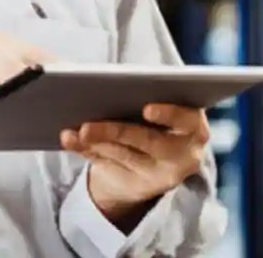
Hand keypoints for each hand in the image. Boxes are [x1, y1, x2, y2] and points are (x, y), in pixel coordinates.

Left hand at [61, 103, 210, 229]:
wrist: (159, 160)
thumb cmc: (161, 119)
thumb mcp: (164, 109)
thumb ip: (143, 92)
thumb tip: (103, 77)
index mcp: (193, 126)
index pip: (187, 119)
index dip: (169, 113)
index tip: (146, 108)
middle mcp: (182, 154)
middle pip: (147, 141)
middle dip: (116, 132)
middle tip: (87, 126)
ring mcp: (159, 174)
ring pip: (124, 155)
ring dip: (95, 142)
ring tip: (73, 131)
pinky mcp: (135, 184)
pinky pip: (107, 165)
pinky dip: (85, 150)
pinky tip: (69, 139)